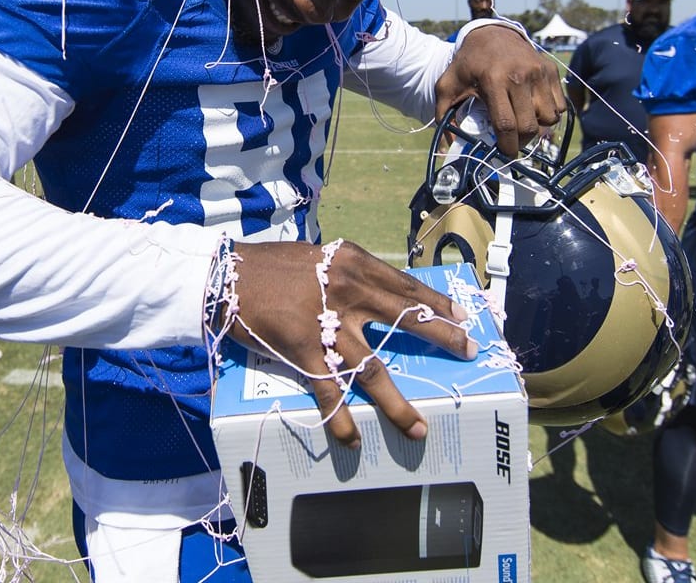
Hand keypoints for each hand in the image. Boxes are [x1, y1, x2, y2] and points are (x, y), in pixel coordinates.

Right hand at [226, 240, 475, 447]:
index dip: (437, 303)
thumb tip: (379, 294)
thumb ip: (349, 274)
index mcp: (354, 264)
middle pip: (406, 319)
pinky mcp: (303, 349)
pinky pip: (328, 390)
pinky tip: (353, 438)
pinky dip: (340, 419)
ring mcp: (327, 323)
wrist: (226, 276)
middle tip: (468, 352)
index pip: (407, 286)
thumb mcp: (319, 257)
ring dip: (397, 403)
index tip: (461, 316)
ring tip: (417, 427)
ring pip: (372, 369)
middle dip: (442, 338)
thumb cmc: (271, 266)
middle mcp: (348, 290)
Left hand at [436, 25, 565, 155]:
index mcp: (494, 81)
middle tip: (512, 142)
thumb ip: (443, 114)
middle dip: (521, 141)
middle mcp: (520, 76)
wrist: (491, 33)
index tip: (505, 153)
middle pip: (529, 126)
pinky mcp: (550, 70)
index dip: (507, 146)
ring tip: (523, 122)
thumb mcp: (448, 86)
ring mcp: (538, 72)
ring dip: (537, 127)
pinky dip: (549, 113)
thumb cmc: (468, 63)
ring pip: (549, 118)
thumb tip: (446, 145)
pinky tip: (533, 109)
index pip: (506, 124)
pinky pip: (559, 106)